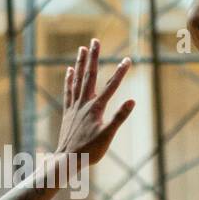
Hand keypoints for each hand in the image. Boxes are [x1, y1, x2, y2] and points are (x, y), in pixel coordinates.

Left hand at [54, 39, 134, 165]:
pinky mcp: (68, 111)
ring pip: (77, 79)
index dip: (120, 72)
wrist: (66, 160)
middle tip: (95, 40)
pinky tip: (69, 70)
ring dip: (81, 63)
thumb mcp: (107, 136)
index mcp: (95, 108)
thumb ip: (119, 118)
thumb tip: (132, 101)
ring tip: (82, 48)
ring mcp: (74, 106)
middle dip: (93, 57)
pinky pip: (68, 90)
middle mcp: (84, 103)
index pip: (110, 86)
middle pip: (89, 75)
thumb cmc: (89, 151)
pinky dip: (69, 79)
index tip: (127, 59)